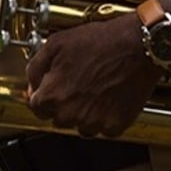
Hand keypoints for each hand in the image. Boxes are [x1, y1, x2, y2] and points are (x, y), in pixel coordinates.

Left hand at [24, 12, 161, 137]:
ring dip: (85, 112)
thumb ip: (36, 67)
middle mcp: (70, 114)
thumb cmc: (102, 41)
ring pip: (81, 125)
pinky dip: (106, 116)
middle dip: (65, 103)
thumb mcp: (57, 43)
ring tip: (97, 87)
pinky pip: (104, 128)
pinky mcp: (115, 126)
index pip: (36, 108)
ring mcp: (94, 122)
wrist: (139, 45)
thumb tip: (32, 83)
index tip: (54, 87)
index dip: (44, 94)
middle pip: (59, 118)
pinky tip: (110, 96)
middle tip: (79, 82)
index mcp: (52, 95)